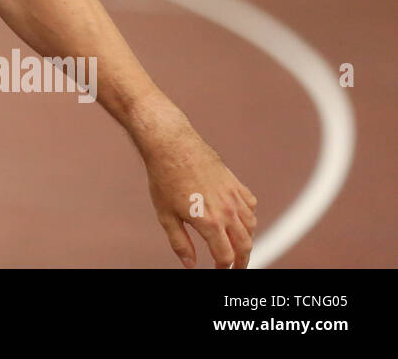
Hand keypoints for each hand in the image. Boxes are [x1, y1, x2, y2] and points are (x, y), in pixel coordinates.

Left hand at [140, 115, 257, 267]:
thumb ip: (180, 243)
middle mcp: (227, 211)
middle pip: (244, 245)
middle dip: (242, 260)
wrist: (171, 144)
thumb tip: (190, 265)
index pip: (225, 256)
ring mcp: (233, 196)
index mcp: (209, 222)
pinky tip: (240, 219)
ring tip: (237, 246)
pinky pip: (250, 206)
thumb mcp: (165, 216)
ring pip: (251, 226)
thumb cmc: (164, 178)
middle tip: (236, 267)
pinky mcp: (235, 183)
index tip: (218, 270)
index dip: (223, 268)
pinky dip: (248, 217)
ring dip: (246, 240)